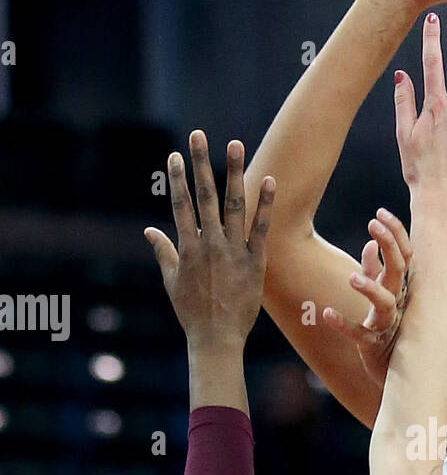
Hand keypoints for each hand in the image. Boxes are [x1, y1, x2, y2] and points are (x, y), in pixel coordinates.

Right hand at [145, 131, 274, 347]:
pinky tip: (269, 180)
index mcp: (187, 247)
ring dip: (233, 172)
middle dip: (200, 163)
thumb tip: (149, 230)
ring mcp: (233, 251)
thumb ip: (162, 252)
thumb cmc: (192, 312)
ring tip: (233, 144)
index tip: (175, 154)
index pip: (180, 204)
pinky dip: (265, 204)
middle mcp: (209, 244)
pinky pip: (261, 228)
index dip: (177, 178)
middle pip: (204, 196)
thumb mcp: (171, 281)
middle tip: (198, 135)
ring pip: (233, 205)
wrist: (216, 339)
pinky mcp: (255, 262)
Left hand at [323, 210, 411, 388]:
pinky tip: (327, 313)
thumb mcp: (382, 298)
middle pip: (399, 272)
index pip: (405, 257)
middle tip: (374, 225)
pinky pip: (360, 335)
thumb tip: (371, 242)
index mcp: (401, 291)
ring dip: (370, 289)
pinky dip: (344, 324)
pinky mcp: (373, 346)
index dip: (395, 235)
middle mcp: (399, 305)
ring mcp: (388, 326)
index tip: (379, 213)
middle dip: (390, 247)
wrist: (400, 377)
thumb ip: (375, 271)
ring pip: (385, 305)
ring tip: (352, 278)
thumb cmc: (391, 334)